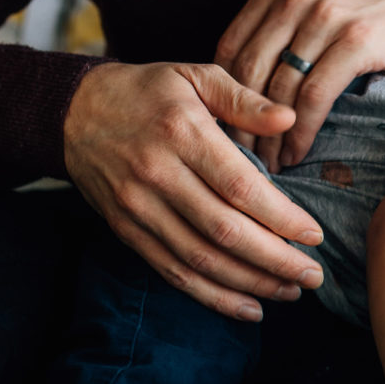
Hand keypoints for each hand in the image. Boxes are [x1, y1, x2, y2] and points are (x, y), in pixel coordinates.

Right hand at [63, 61, 326, 320]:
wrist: (70, 111)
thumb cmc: (146, 92)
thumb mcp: (194, 76)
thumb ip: (243, 100)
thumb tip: (290, 119)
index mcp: (182, 133)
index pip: (239, 186)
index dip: (281, 217)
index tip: (314, 235)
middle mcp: (158, 174)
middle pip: (224, 230)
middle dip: (275, 260)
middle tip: (313, 275)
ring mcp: (138, 207)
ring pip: (200, 258)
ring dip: (250, 283)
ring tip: (290, 292)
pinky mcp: (126, 230)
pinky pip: (172, 271)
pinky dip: (212, 296)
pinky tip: (249, 308)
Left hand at [215, 0, 384, 172]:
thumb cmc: (366, 10)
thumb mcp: (313, 3)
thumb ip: (277, 29)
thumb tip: (236, 89)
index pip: (229, 49)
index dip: (222, 97)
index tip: (224, 132)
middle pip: (250, 72)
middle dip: (241, 123)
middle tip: (241, 160)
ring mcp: (326, 17)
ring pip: (280, 89)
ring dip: (271, 136)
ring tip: (270, 165)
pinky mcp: (357, 41)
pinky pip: (316, 96)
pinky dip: (302, 132)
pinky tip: (298, 152)